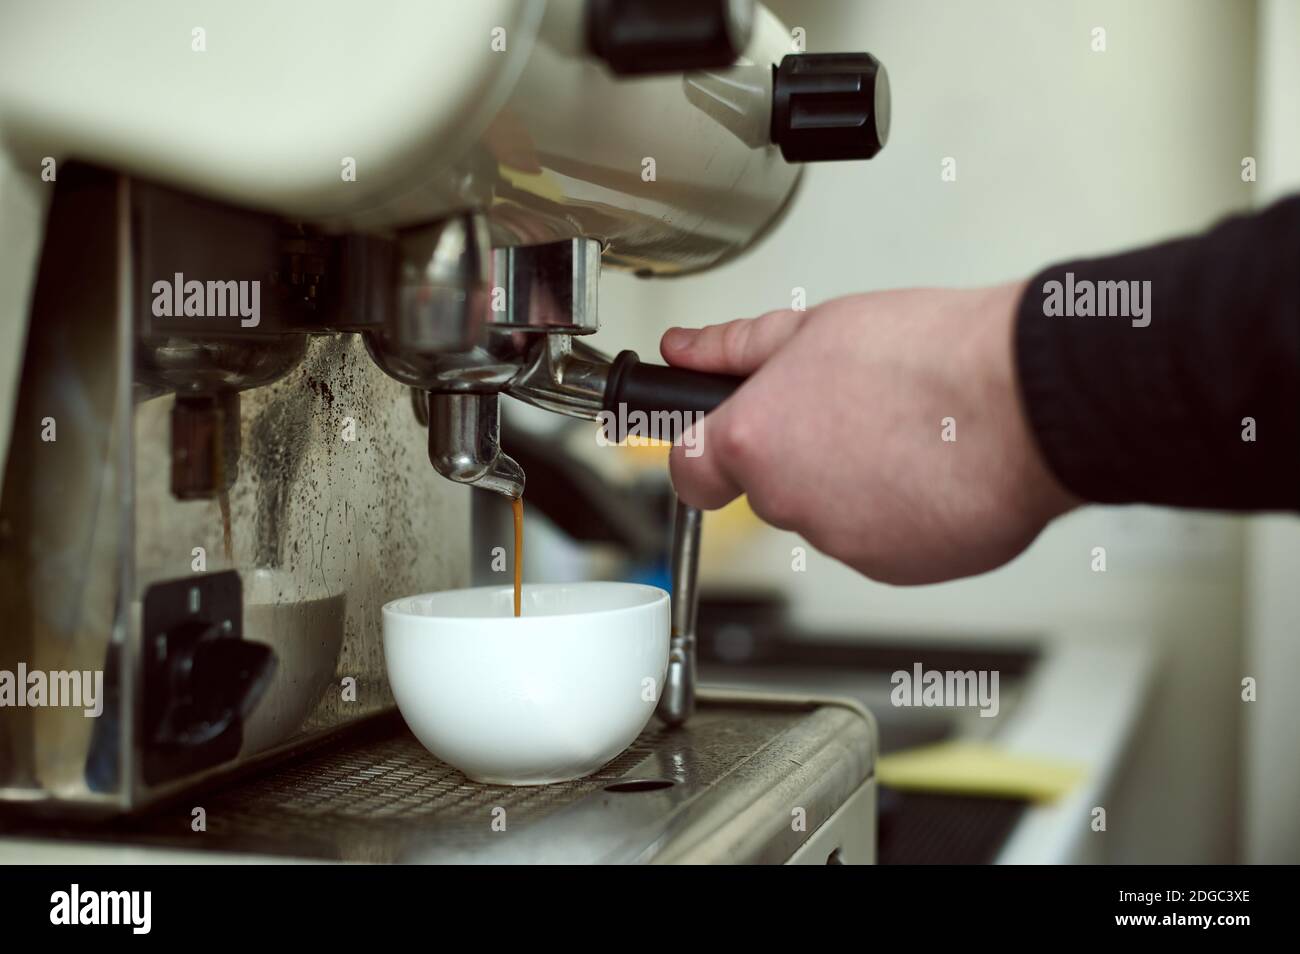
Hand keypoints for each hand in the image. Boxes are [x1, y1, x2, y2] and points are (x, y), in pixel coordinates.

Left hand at [661, 281, 1079, 583]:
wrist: (1023, 402)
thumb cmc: (931, 358)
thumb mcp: (816, 327)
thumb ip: (735, 348)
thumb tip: (686, 349)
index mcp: (756, 440)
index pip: (690, 470)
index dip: (705, 454)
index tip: (720, 445)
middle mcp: (789, 502)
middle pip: (770, 488)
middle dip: (800, 455)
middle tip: (852, 412)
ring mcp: (842, 542)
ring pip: (828, 515)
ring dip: (852, 484)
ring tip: (904, 435)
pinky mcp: (896, 569)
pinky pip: (880, 541)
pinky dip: (898, 514)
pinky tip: (931, 471)